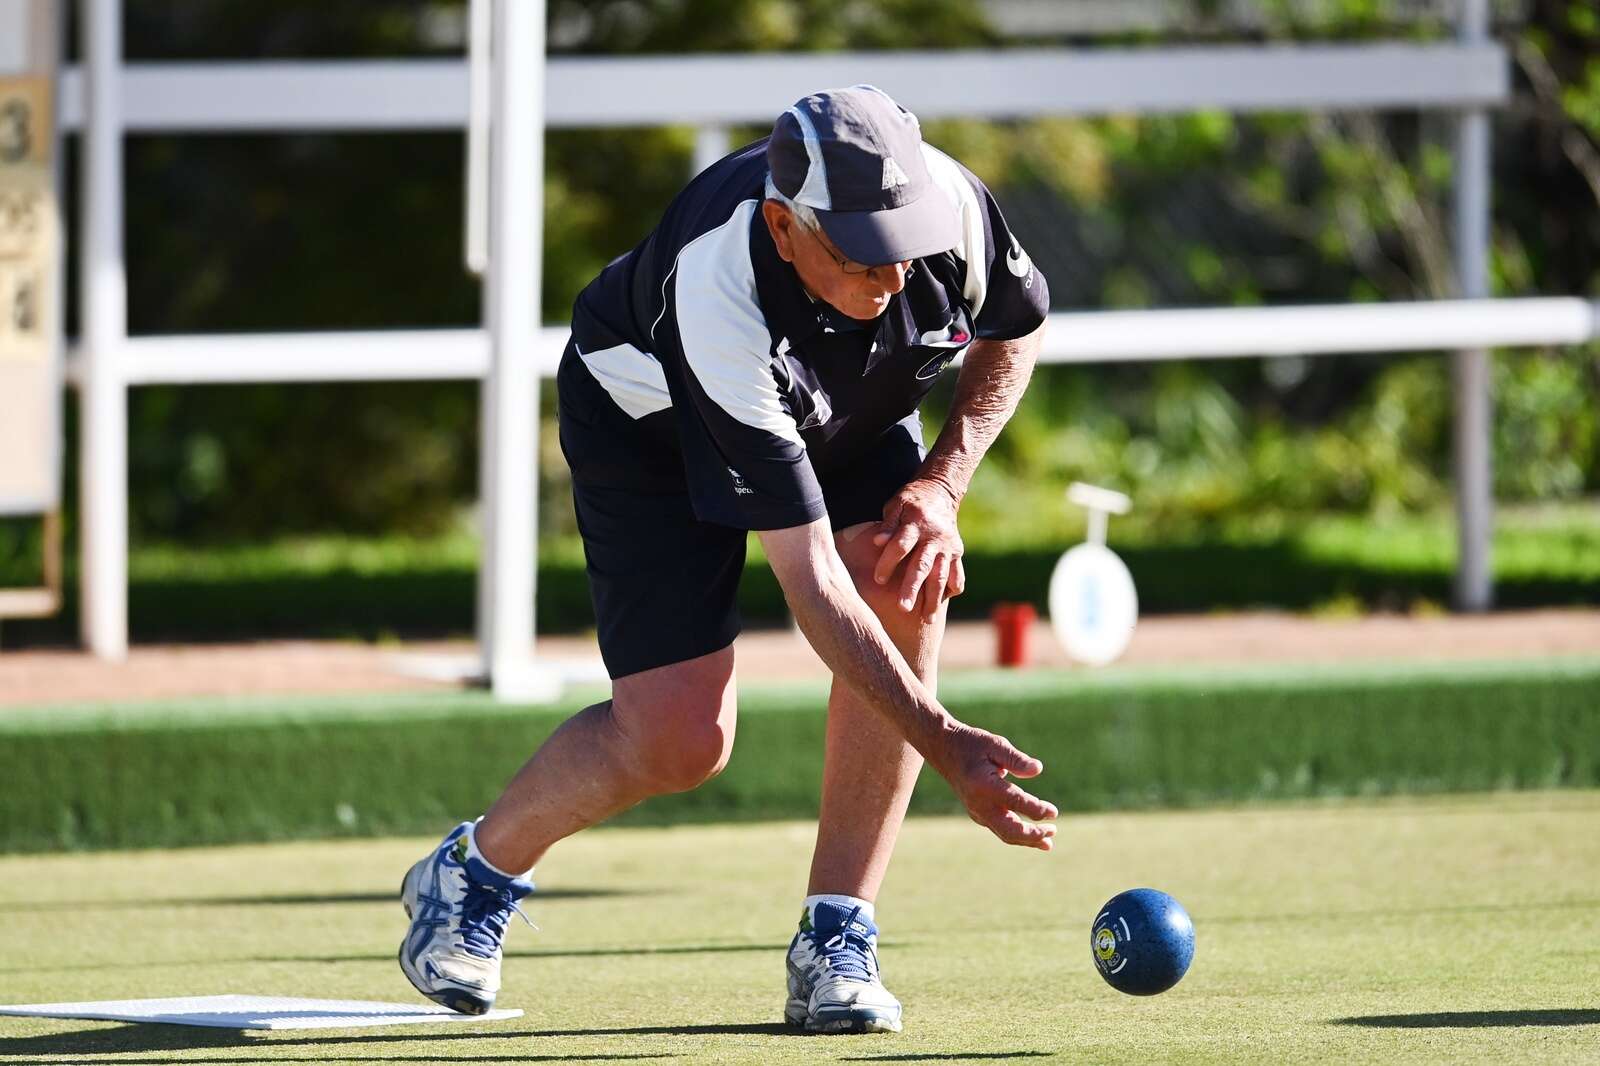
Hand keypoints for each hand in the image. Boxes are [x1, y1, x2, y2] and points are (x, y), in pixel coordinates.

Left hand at [872, 478, 965, 618]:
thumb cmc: (910, 501)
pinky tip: (946, 602)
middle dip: (912, 588)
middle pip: (922, 565)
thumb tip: (877, 541)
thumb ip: (887, 524)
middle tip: (903, 609)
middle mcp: (933, 537)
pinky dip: (954, 588)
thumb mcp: (896, 505)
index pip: (900, 546)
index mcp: (915, 524)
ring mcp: (947, 547)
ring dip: (934, 598)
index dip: (889, 562)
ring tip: (927, 619)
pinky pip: (958, 573)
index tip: (878, 579)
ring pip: (941, 575)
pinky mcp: (957, 552)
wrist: (940, 493)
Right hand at [931, 722, 1057, 849]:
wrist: (944, 750)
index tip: (1054, 813)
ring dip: (1027, 840)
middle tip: (1053, 831)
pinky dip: (1017, 835)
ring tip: (1048, 842)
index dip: (1036, 809)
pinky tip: (1032, 836)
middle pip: (1009, 829)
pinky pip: (1000, 830)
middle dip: (1033, 835)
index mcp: (984, 784)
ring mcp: (976, 811)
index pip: (1015, 802)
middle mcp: (979, 803)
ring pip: (1005, 834)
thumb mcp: (995, 744)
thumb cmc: (972, 743)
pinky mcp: (977, 814)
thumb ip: (1016, 758)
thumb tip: (1037, 769)